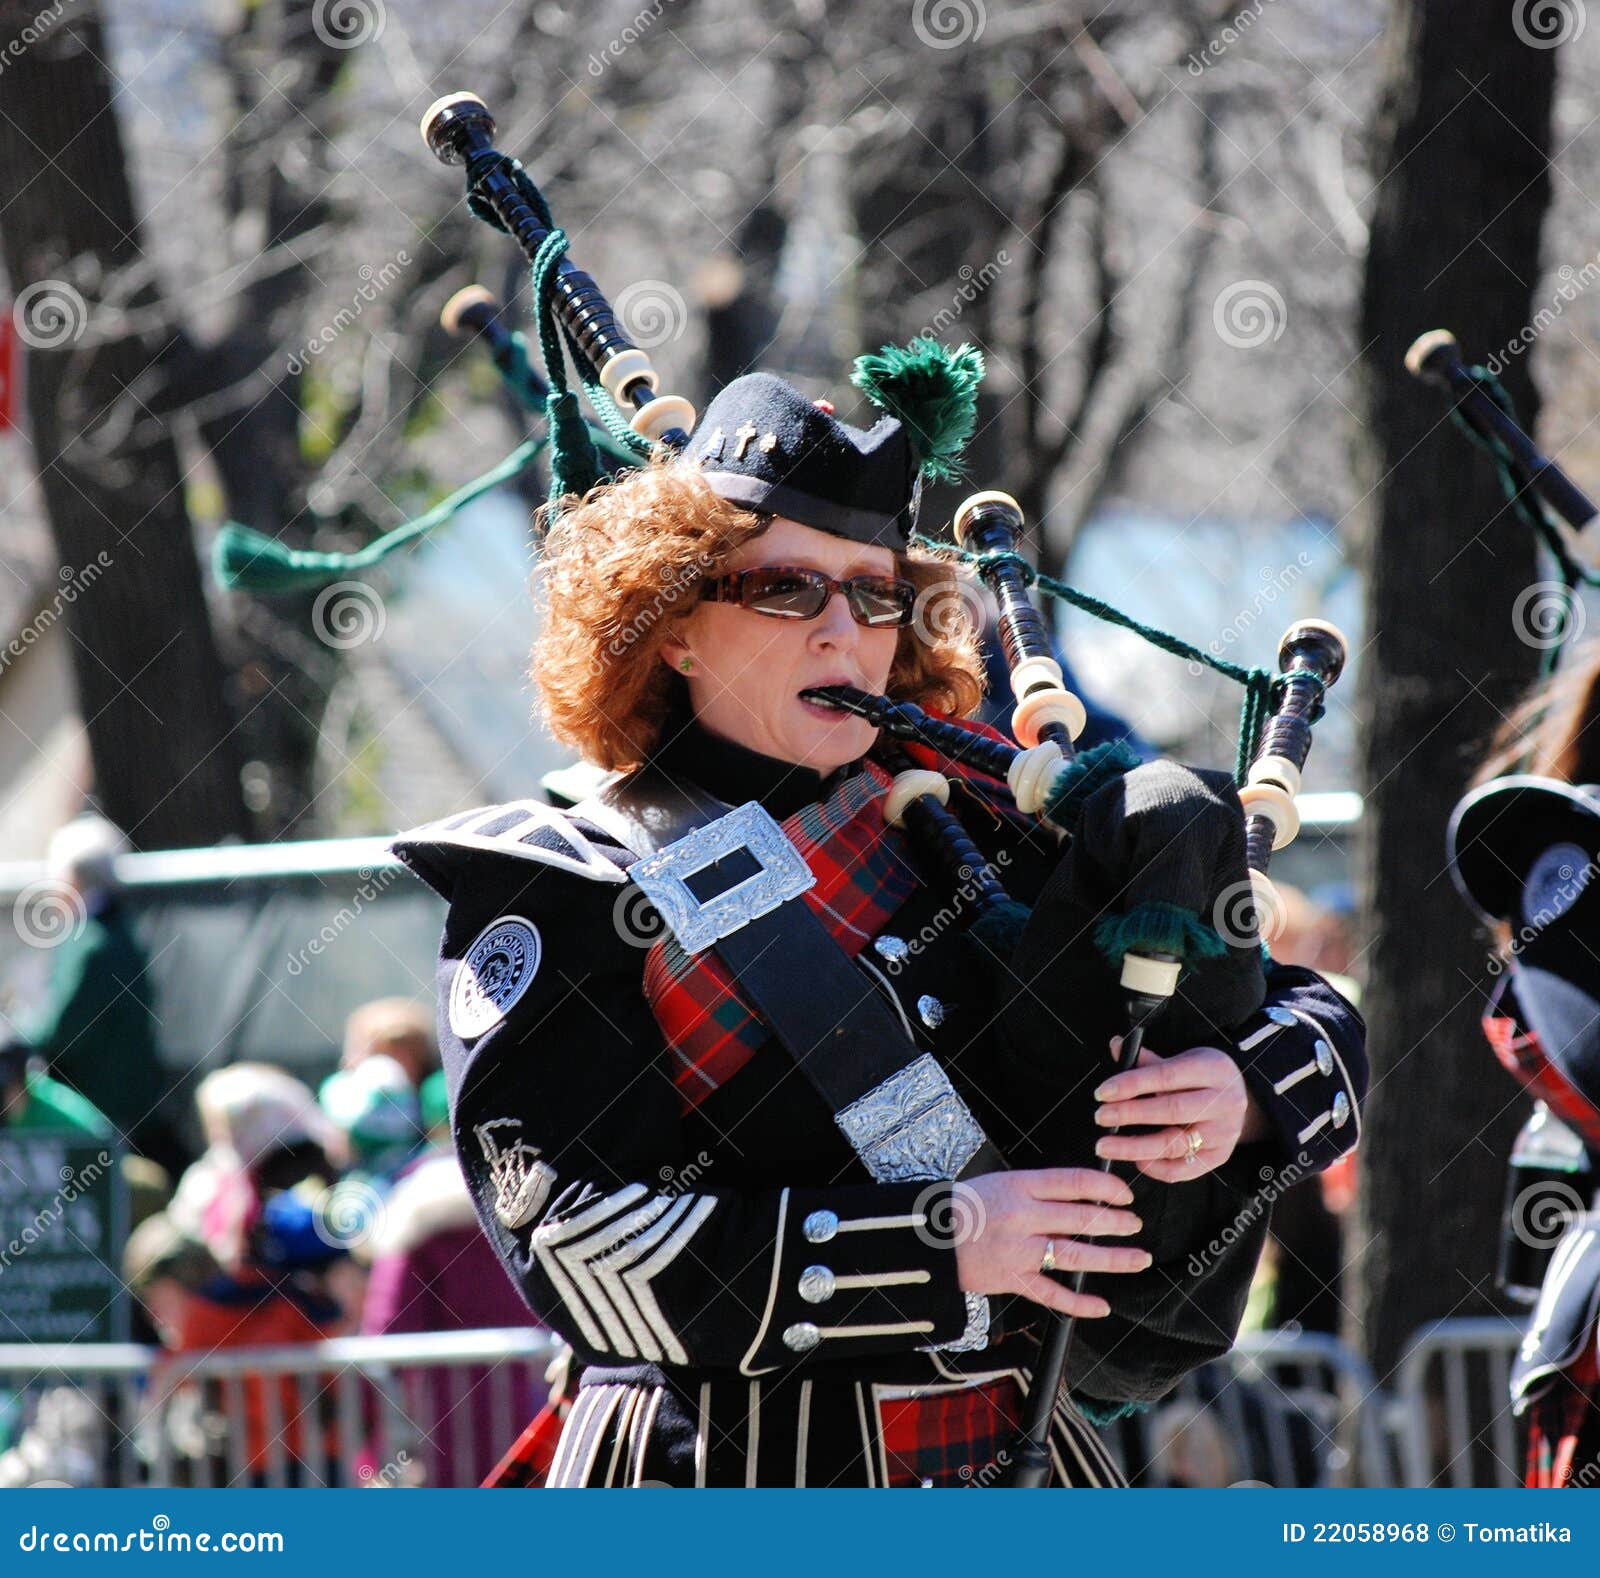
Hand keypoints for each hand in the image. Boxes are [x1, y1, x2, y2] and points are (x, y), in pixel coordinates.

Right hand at [952, 1168, 1150, 1319]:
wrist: (931, 1233)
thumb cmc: (970, 1205)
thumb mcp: (1004, 1182)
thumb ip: (1042, 1189)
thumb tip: (1087, 1195)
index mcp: (1021, 1185)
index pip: (1075, 1182)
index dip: (1107, 1187)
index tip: (1125, 1194)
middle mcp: (1023, 1216)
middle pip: (1082, 1217)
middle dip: (1117, 1221)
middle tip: (1134, 1223)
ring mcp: (1018, 1250)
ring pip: (1076, 1254)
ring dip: (1113, 1258)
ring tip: (1137, 1258)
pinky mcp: (1013, 1278)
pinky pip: (1052, 1294)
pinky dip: (1079, 1303)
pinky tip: (1101, 1306)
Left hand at [1093, 1041, 1255, 1181]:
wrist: (1239, 1098)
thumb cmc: (1203, 1076)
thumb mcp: (1184, 1060)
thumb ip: (1148, 1059)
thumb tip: (1115, 1045)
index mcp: (1213, 1070)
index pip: (1166, 1076)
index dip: (1131, 1084)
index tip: (1102, 1093)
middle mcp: (1224, 1103)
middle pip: (1171, 1111)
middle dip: (1130, 1114)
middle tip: (1100, 1117)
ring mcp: (1224, 1133)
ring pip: (1175, 1144)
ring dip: (1134, 1147)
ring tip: (1106, 1145)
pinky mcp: (1219, 1157)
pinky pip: (1183, 1170)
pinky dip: (1155, 1167)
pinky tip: (1134, 1159)